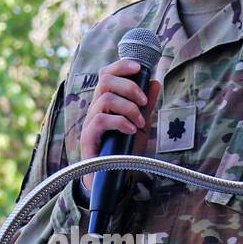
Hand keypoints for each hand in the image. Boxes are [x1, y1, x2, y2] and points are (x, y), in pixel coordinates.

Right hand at [80, 59, 160, 195]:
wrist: (112, 177)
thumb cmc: (123, 150)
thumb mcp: (140, 124)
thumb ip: (146, 105)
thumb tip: (154, 82)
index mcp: (105, 102)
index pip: (107, 74)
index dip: (121, 66)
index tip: (139, 67)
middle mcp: (95, 108)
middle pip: (105, 81)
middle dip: (129, 86)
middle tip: (143, 101)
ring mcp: (89, 121)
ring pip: (104, 98)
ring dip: (128, 107)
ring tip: (140, 122)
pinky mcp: (87, 136)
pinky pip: (101, 119)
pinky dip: (120, 121)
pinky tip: (131, 130)